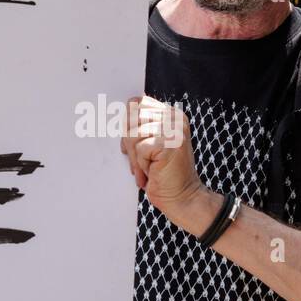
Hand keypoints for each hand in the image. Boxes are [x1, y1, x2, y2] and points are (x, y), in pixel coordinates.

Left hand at [120, 95, 209, 229]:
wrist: (182, 197)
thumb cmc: (162, 174)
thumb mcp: (149, 144)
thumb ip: (138, 128)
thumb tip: (119, 120)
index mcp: (170, 114)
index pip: (136, 103)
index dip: (128, 124)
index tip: (132, 145)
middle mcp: (175, 117)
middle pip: (132, 116)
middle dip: (129, 142)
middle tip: (139, 161)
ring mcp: (175, 129)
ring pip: (133, 133)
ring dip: (135, 157)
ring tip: (148, 168)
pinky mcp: (172, 143)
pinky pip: (140, 149)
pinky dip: (142, 164)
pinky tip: (153, 171)